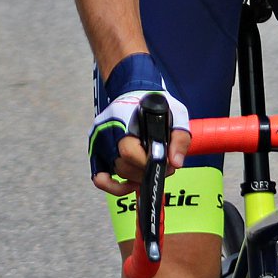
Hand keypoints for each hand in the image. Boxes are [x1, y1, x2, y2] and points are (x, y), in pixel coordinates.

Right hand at [90, 53, 190, 195]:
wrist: (135, 91)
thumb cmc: (155, 103)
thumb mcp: (176, 114)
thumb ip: (179, 138)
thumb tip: (175, 162)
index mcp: (121, 120)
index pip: (129, 152)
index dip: (149, 164)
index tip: (167, 164)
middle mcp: (105, 132)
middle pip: (123, 166)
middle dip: (146, 171)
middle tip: (165, 167)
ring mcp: (98, 143)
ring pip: (116, 172)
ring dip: (136, 177)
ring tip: (152, 169)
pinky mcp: (98, 152)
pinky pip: (99, 177)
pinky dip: (113, 186)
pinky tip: (130, 185)